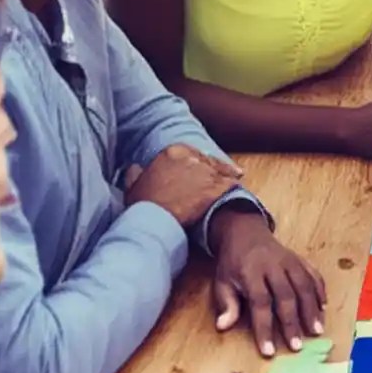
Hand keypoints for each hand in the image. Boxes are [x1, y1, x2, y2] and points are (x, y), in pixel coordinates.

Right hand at [124, 145, 240, 227]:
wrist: (157, 220)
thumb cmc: (144, 205)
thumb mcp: (133, 187)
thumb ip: (136, 173)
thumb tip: (136, 168)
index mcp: (170, 152)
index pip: (188, 152)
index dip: (195, 160)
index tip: (199, 165)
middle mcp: (190, 157)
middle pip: (207, 159)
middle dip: (213, 166)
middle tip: (219, 172)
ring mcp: (205, 171)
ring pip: (222, 169)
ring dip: (227, 173)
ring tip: (236, 177)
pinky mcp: (216, 187)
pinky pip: (230, 183)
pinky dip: (234, 185)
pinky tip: (238, 188)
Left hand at [209, 210, 326, 356]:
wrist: (245, 232)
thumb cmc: (233, 263)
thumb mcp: (222, 281)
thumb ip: (226, 303)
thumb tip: (223, 326)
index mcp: (250, 272)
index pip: (260, 302)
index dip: (264, 327)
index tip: (268, 350)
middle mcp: (273, 266)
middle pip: (285, 296)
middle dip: (292, 322)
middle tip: (296, 346)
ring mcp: (290, 261)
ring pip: (304, 286)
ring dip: (312, 310)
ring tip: (316, 331)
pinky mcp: (301, 260)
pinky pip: (314, 275)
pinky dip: (320, 292)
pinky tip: (324, 308)